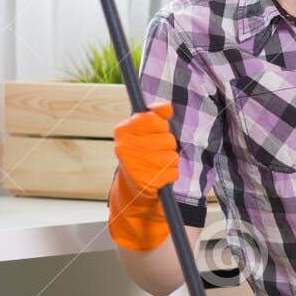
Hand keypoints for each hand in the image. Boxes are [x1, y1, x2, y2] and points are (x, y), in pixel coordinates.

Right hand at [108, 103, 179, 251]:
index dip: (160, 126)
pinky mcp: (145, 181)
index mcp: (122, 131)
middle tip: (155, 153)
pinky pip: (172, 171)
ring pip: (171, 155)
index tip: (156, 131)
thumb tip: (167, 106)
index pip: (152, 119)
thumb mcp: (144, 132)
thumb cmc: (141, 155)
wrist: (132, 189)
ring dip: (169, 161)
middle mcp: (125, 147)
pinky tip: (159, 177)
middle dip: (166, 146)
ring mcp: (134, 165)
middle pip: (167, 138)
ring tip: (156, 165)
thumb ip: (156, 116)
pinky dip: (170, 175)